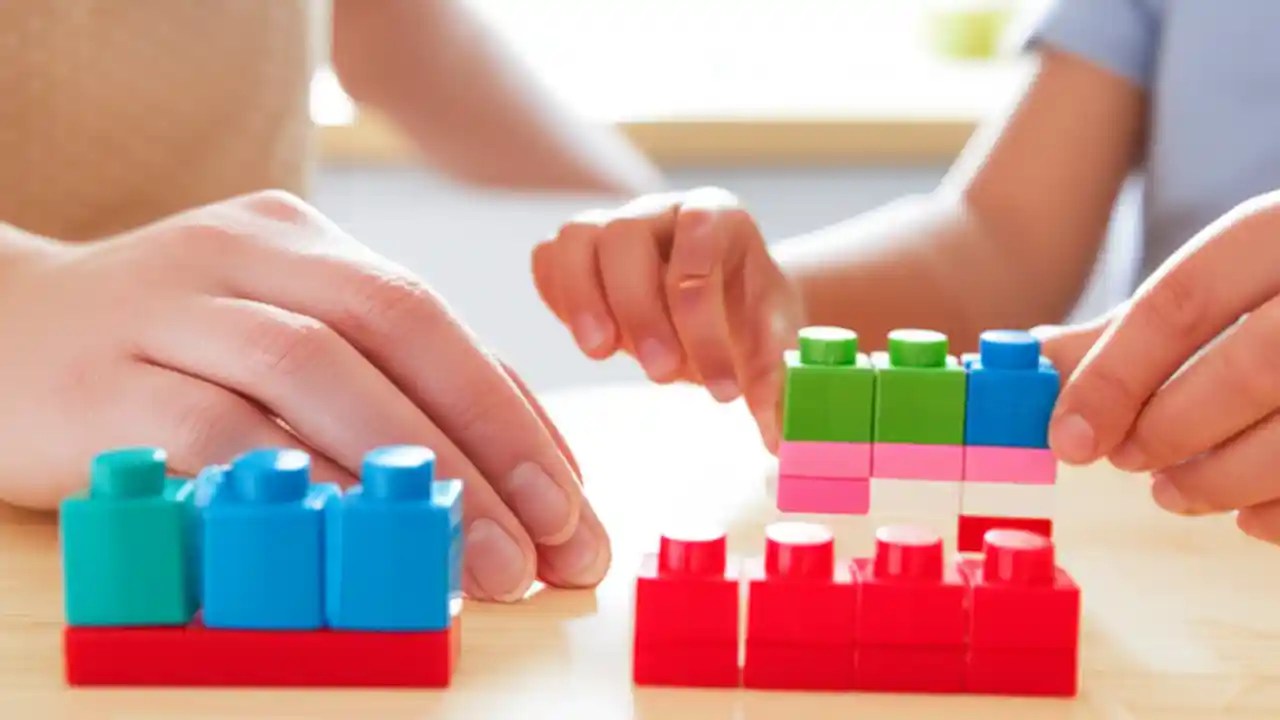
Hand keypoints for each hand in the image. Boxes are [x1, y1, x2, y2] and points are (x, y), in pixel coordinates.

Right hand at [0, 190, 607, 599]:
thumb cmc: (163, 354)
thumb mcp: (276, 339)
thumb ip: (383, 386)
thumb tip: (515, 470)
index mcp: (299, 240)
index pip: (434, 317)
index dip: (516, 411)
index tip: (574, 500)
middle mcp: (241, 255)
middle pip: (394, 330)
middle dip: (489, 441)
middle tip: (554, 543)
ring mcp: (168, 310)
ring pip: (315, 374)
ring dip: (415, 474)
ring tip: (487, 565)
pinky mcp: (103, 383)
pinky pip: (220, 436)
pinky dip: (304, 492)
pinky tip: (364, 549)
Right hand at [531, 187, 803, 449]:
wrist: (727, 312)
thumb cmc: (748, 320)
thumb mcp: (771, 343)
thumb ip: (770, 378)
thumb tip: (775, 434)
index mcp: (716, 213)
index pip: (699, 230)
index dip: (700, 305)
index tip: (719, 383)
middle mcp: (659, 210)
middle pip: (625, 234)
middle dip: (639, 309)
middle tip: (662, 375)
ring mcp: (612, 226)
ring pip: (576, 238)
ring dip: (583, 300)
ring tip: (602, 353)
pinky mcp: (578, 255)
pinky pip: (549, 260)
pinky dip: (560, 300)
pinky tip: (594, 343)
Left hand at [1041, 190, 1279, 543]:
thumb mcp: (1222, 283)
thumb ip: (1132, 326)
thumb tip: (1028, 361)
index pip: (1183, 300)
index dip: (1114, 376)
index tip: (1068, 439)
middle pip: (1252, 368)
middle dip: (1171, 429)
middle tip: (1125, 461)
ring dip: (1221, 480)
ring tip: (1173, 491)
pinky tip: (1249, 516)